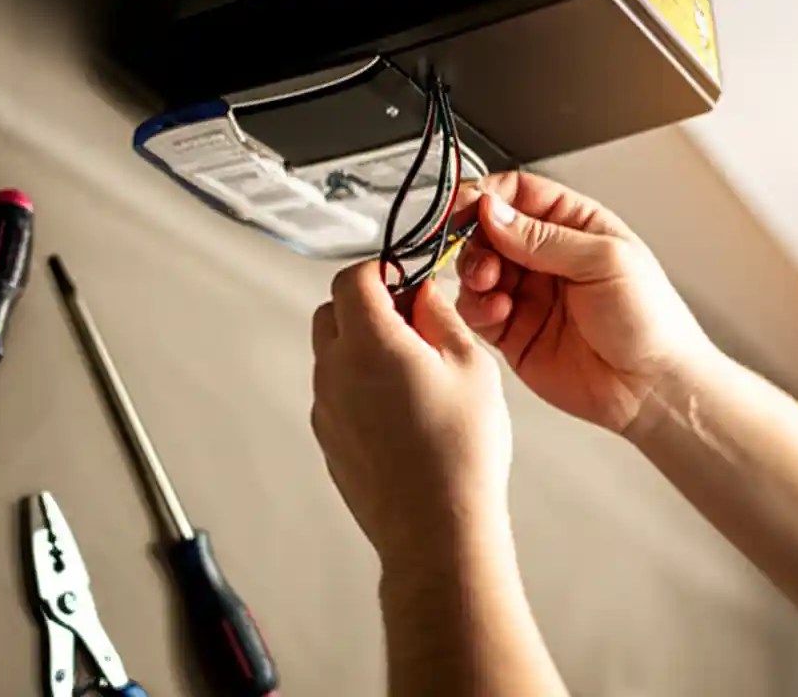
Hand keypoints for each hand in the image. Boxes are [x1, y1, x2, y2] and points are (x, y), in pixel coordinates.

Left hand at [311, 262, 511, 570]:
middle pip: (331, 312)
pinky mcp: (329, 440)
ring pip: (331, 354)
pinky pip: (336, 393)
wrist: (438, 530)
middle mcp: (334, 372)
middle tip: (413, 320)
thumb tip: (424, 294)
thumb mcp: (472, 367)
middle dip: (367, 304)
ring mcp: (326, 409)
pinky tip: (403, 408)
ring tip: (415, 371)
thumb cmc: (461, 453)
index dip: (381, 268)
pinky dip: (359, 384)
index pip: (351, 278)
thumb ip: (441, 317)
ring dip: (362, 345)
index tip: (407, 277)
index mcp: (368, 343)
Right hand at [453, 172, 713, 434]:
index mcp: (575, 225)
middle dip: (476, 239)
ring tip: (490, 285)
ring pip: (477, 269)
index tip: (468, 206)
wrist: (652, 388)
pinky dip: (477, 308)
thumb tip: (491, 211)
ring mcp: (528, 294)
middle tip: (483, 256)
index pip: (519, 194)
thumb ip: (543, 237)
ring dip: (473, 273)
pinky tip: (497, 312)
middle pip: (489, 230)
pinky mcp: (513, 332)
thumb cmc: (651, 321)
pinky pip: (478, 310)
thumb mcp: (604, 261)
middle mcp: (547, 257)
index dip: (488, 196)